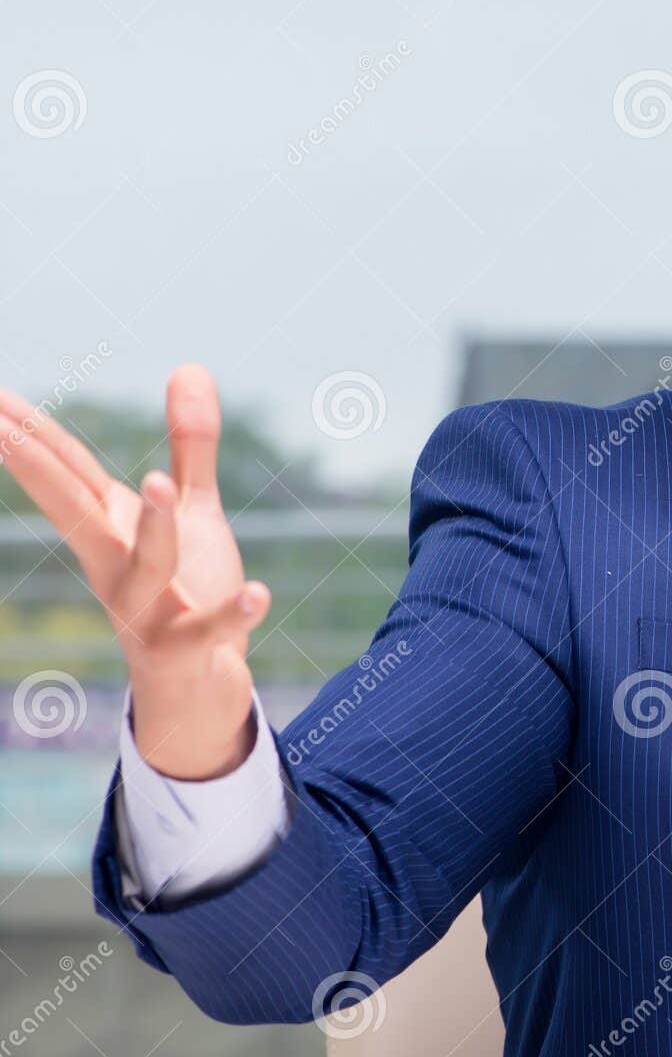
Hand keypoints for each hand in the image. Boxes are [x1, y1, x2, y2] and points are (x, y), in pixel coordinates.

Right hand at [0, 366, 270, 777]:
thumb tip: (189, 367)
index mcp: (112, 529)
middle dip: (37, 471)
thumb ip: (190, 446)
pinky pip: (208, 631)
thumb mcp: (193, 513)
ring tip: (155, 483)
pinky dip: (232, 614)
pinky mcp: (186, 650)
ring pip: (145, 569)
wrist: (199, 688)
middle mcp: (118, 568)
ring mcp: (148, 612)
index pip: (65, 472)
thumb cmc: (187, 591)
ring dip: (151, 528)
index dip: (27, 434)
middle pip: (75, 513)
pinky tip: (258, 593)